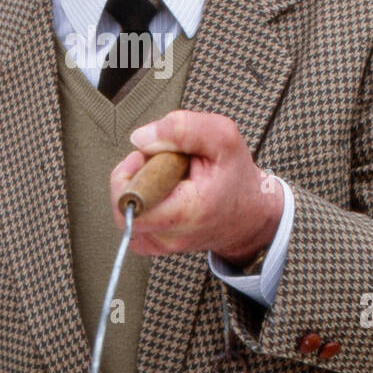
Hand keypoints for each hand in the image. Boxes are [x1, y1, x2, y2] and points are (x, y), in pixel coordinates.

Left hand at [108, 109, 283, 262]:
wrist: (250, 214)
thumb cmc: (236, 176)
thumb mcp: (223, 137)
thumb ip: (183, 128)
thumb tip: (141, 138)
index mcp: (187, 212)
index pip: (130, 201)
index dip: (132, 171)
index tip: (152, 156)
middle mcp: (171, 236)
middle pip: (122, 205)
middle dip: (135, 176)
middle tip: (161, 164)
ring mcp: (161, 245)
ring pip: (124, 213)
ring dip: (138, 189)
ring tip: (166, 179)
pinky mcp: (155, 245)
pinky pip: (130, 223)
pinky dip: (139, 204)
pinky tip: (160, 193)